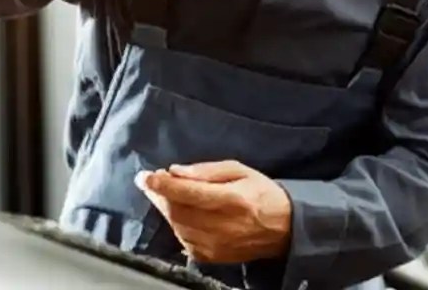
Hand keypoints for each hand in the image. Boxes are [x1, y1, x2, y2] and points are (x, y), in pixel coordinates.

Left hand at [137, 160, 291, 264]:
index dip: (163, 185)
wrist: (283, 229)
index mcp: (231, 200)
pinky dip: (175, 224)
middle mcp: (222, 226)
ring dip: (166, 209)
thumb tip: (175, 172)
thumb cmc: (261, 193)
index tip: (145, 176)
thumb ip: (206, 171)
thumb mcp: (240, 170)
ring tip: (166, 194)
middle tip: (151, 181)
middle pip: (177, 211)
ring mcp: (215, 245)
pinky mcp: (210, 257)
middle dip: (159, 195)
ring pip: (176, 226)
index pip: (188, 193)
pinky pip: (182, 240)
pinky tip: (180, 212)